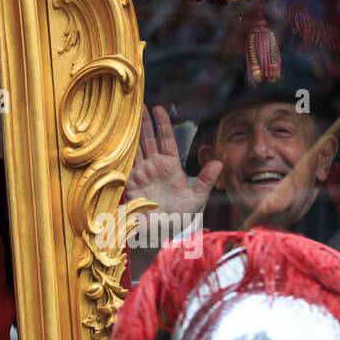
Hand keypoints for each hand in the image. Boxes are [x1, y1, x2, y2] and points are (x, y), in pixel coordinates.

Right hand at [125, 105, 221, 222]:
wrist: (158, 235)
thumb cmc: (178, 219)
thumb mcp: (196, 199)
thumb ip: (205, 180)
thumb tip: (219, 163)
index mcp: (170, 168)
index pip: (166, 141)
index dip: (162, 124)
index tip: (158, 108)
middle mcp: (153, 167)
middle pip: (148, 139)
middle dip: (144, 122)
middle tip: (140, 104)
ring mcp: (140, 173)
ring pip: (136, 146)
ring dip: (132, 131)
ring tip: (127, 114)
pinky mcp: (129, 180)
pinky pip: (125, 160)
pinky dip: (122, 148)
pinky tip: (119, 135)